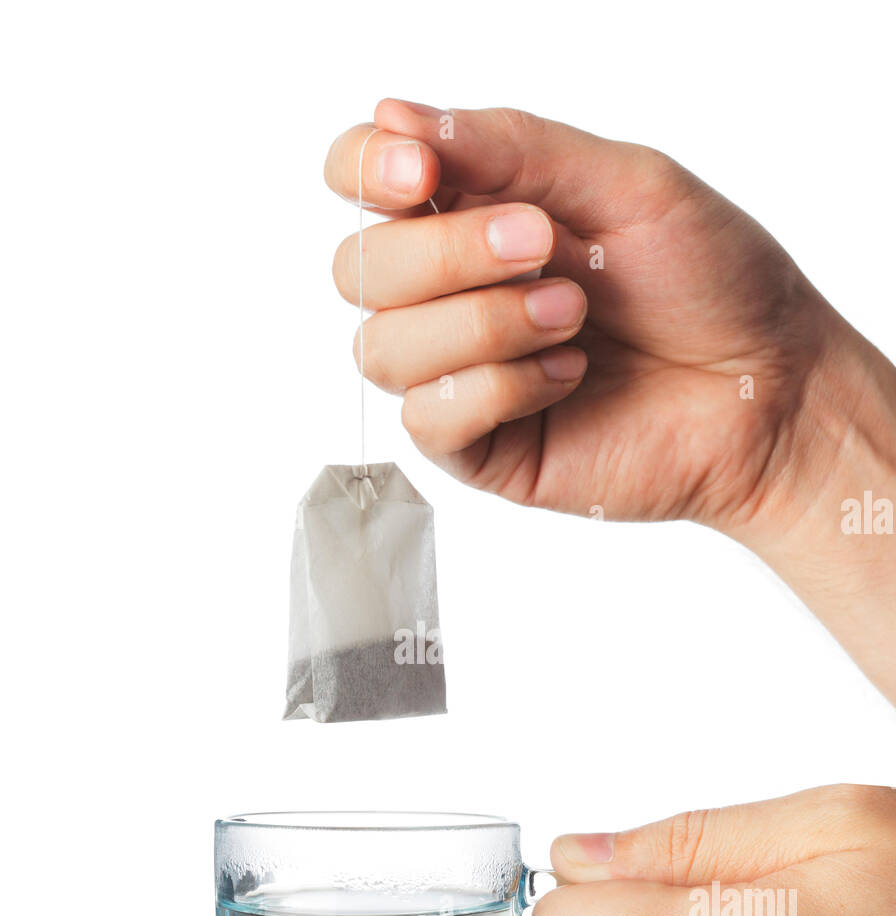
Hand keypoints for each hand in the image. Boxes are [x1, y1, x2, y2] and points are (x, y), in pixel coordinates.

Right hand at [327, 101, 839, 526]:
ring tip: (572, 318)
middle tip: (545, 245)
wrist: (769, 387)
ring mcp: (459, 373)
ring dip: (481, 323)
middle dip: (447, 252)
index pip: (358, 180)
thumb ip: (510, 147)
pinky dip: (498, 389)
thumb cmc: (712, 281)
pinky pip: (428, 417)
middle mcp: (451, 291)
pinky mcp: (479, 447)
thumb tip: (393, 115)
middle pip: (358, 268)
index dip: (363, 170)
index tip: (420, 170)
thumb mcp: (623, 182)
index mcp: (473, 210)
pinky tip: (568, 377)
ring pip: (381, 347)